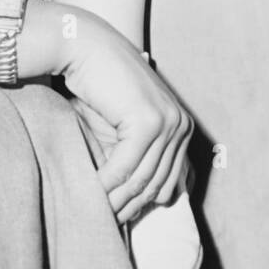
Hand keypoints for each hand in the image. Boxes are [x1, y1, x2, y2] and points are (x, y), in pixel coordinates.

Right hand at [59, 10, 192, 222]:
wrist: (86, 47)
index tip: (117, 218)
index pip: (167, 183)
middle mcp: (182, 125)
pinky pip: (125, 168)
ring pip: (140, 180)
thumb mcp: (122, 131)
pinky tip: (89, 190)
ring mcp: (169, 122)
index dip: (140, 205)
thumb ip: (135, 160)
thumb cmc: (98, 89)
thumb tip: (136, 205)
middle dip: (127, 207)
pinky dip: (105, 184)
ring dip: (114, 200)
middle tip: (101, 221)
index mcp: (182, 128)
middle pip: (155, 185)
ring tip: (92, 212)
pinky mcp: (149, 121)